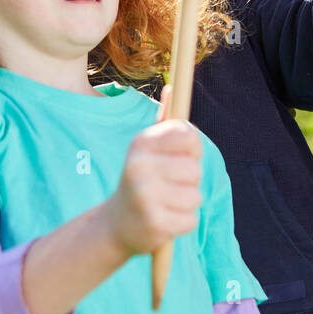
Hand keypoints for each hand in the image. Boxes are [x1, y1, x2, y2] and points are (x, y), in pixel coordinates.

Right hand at [103, 86, 202, 256]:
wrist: (117, 224)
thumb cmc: (141, 179)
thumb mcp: (146, 149)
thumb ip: (164, 121)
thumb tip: (173, 89)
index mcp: (140, 144)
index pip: (188, 136)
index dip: (192, 149)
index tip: (180, 156)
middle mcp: (139, 167)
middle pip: (194, 169)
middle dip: (189, 180)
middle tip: (168, 185)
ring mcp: (145, 197)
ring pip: (195, 196)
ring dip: (186, 202)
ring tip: (165, 202)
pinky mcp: (154, 225)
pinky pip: (190, 220)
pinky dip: (182, 222)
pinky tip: (164, 219)